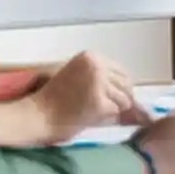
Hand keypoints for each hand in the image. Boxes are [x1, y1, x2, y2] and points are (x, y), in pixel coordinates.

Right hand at [30, 51, 147, 142]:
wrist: (38, 115)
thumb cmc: (56, 100)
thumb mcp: (81, 80)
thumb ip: (105, 81)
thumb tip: (136, 95)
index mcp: (91, 56)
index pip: (121, 72)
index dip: (120, 87)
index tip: (111, 97)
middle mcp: (97, 65)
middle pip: (126, 84)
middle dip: (121, 98)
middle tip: (103, 107)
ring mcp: (98, 82)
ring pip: (125, 98)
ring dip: (114, 109)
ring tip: (93, 110)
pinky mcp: (99, 101)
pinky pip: (116, 111)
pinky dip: (108, 116)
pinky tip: (91, 116)